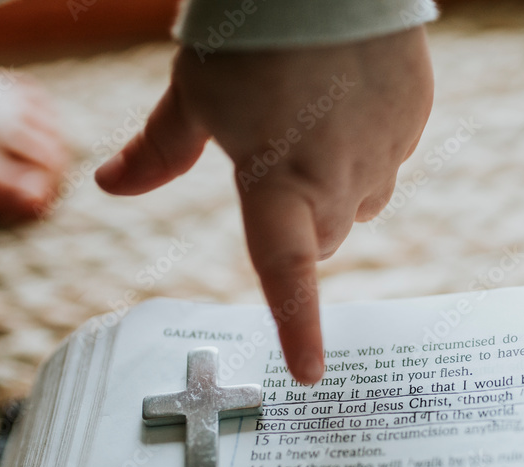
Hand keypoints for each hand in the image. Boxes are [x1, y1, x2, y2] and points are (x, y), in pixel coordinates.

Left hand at [95, 27, 432, 383]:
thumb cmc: (247, 29)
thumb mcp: (194, 93)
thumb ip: (158, 152)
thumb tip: (109, 185)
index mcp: (279, 181)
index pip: (289, 272)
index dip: (299, 327)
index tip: (309, 375)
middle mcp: (340, 178)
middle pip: (324, 237)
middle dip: (302, 223)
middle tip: (277, 169)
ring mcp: (386, 151)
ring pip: (362, 202)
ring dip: (336, 188)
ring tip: (313, 126)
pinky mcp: (414, 119)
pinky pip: (390, 158)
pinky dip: (366, 148)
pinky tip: (346, 102)